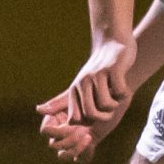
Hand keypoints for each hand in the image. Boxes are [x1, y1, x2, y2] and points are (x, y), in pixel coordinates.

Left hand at [38, 35, 134, 163]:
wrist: (112, 41)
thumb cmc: (99, 68)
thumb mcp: (80, 85)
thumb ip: (62, 101)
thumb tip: (39, 110)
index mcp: (75, 89)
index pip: (75, 118)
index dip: (89, 122)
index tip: (99, 116)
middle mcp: (83, 83)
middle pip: (91, 113)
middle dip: (104, 117)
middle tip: (112, 110)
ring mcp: (97, 75)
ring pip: (105, 104)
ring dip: (115, 104)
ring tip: (118, 97)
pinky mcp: (113, 69)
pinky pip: (119, 91)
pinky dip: (124, 93)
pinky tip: (124, 88)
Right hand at [38, 94, 121, 162]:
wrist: (112, 98)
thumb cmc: (92, 93)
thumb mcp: (75, 97)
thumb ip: (57, 103)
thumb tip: (38, 109)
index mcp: (55, 120)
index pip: (46, 131)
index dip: (57, 131)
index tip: (71, 125)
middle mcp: (61, 132)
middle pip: (54, 145)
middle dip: (68, 140)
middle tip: (84, 132)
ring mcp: (73, 141)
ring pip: (63, 155)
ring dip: (74, 149)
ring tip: (88, 137)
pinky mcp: (87, 146)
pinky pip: (80, 158)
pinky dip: (84, 155)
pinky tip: (92, 143)